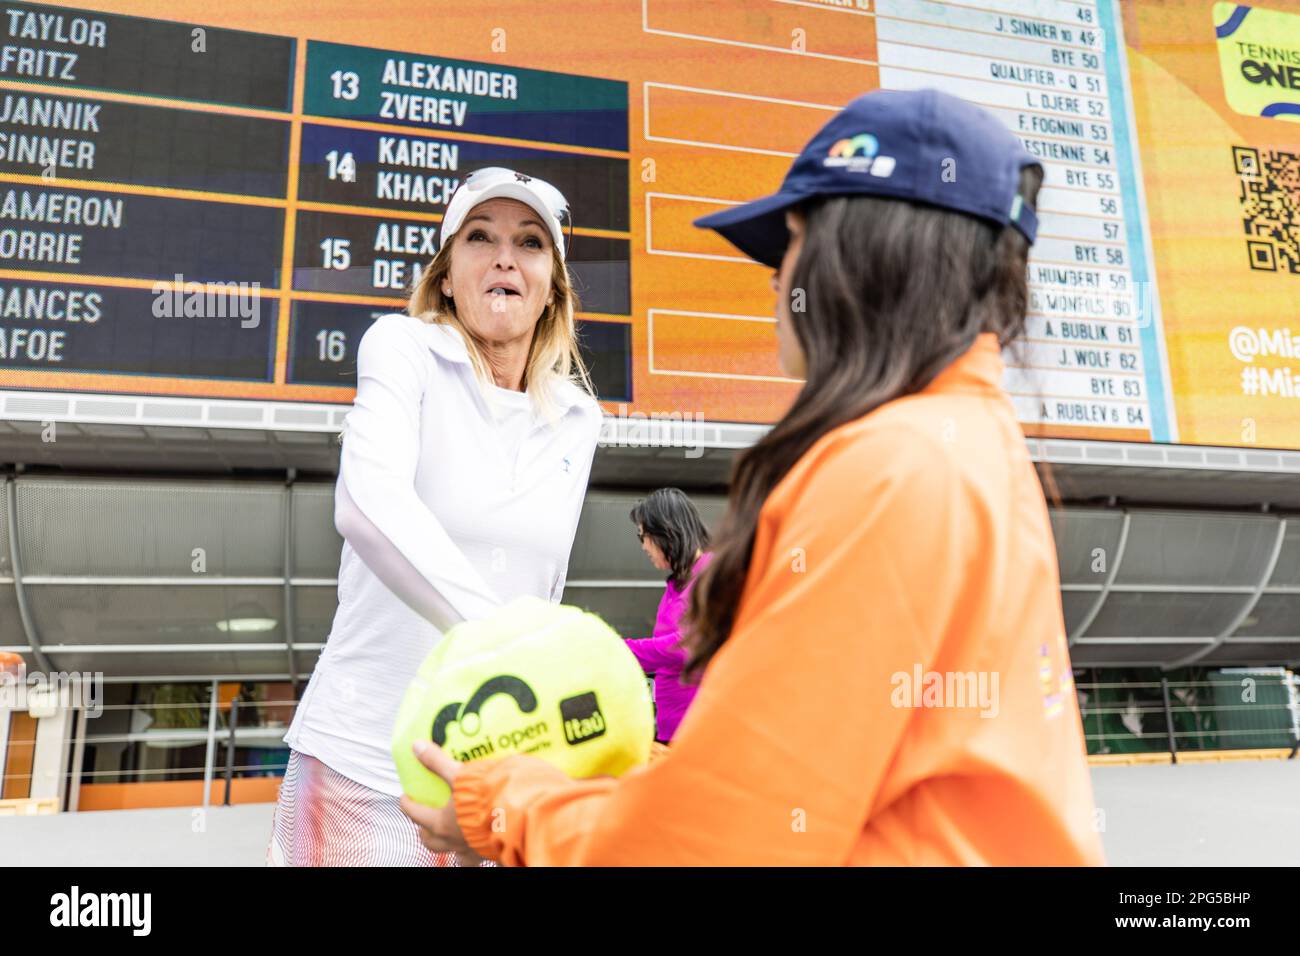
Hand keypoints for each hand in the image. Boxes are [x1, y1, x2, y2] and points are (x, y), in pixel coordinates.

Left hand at [398, 740, 484, 863]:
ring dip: (446, 845)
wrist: (516, 816)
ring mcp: (470, 849)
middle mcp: (452, 840)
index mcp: (441, 823)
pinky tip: (478, 843)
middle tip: (424, 820)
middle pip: (430, 840)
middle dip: (424, 831)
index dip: (408, 805)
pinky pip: (475, 858)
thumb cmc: (485, 797)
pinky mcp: (488, 853)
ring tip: (448, 836)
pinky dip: (473, 852)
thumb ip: (438, 762)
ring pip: (451, 854)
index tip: (405, 798)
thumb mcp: (458, 775)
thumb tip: (418, 746)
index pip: (416, 814)